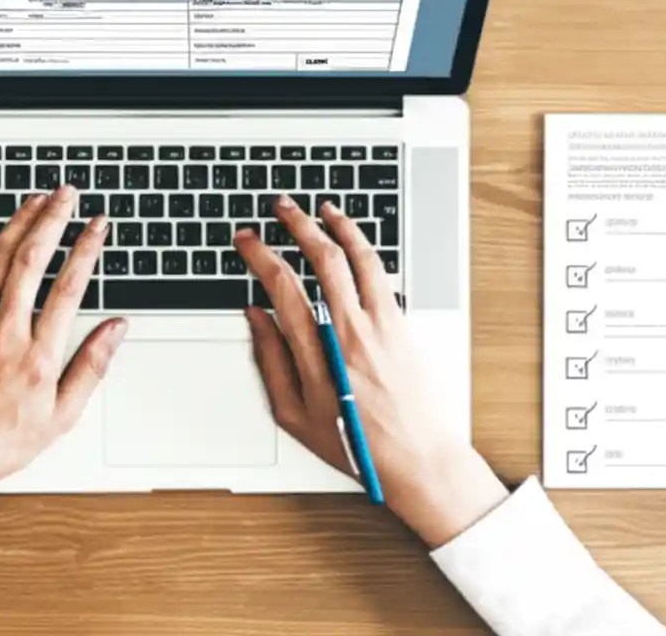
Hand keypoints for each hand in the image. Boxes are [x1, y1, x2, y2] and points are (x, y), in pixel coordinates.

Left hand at [0, 186, 126, 561]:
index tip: (97, 226)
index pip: (69, 286)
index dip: (87, 248)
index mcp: (38, 356)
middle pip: (31, 259)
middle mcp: (3, 334)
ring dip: (17, 224)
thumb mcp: (61, 417)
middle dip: (52, 219)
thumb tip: (115, 330)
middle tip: (65, 195)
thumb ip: (91, 367)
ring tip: (33, 202)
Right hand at [234, 196, 507, 546]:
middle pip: (322, 260)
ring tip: (321, 208)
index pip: (282, 287)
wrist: (417, 458)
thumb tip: (254, 317)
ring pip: (359, 257)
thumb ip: (270, 361)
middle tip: (280, 207)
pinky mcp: (402, 326)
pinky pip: (382, 274)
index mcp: (317, 355)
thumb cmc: (355, 443)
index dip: (260, 255)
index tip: (248, 240)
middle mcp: (351, 332)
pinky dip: (365, 248)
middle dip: (296, 225)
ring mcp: (382, 326)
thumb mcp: (293, 415)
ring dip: (337, 226)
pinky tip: (354, 239)